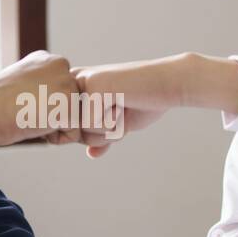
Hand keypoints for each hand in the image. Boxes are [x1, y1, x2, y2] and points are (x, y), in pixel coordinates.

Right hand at [0, 50, 82, 146]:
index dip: (45, 104)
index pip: (62, 90)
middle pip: (71, 103)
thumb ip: (40, 84)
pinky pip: (73, 133)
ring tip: (31, 116)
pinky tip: (36, 126)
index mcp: (48, 59)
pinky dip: (55, 138)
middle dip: (53, 114)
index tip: (23, 102)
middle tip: (27, 110)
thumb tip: (51, 98)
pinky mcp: (69, 106)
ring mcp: (67, 85)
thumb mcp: (20, 81)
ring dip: (53, 125)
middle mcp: (61, 66)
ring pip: (72, 118)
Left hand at [72, 53, 237, 156]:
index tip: (116, 113)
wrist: (167, 85)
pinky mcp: (91, 86)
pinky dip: (113, 122)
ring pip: (82, 131)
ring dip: (109, 129)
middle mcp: (73, 82)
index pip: (70, 131)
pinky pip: (92, 125)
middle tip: (121, 110)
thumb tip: (91, 154)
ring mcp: (81, 83)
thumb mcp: (118, 123)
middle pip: (73, 132)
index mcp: (75, 88)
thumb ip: (101, 137)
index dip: (96, 134)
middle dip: (102, 133)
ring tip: (123, 105)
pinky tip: (125, 102)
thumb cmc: (145, 102)